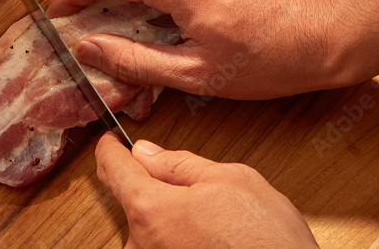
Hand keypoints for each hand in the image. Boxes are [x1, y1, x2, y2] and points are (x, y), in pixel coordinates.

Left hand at [96, 135, 317, 248]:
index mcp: (149, 209)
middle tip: (196, 188)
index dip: (111, 149)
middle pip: (132, 200)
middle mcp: (141, 245)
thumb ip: (180, 164)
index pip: (112, 168)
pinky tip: (212, 238)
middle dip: (155, 187)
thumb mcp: (230, 180)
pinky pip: (162, 247)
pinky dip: (180, 238)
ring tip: (216, 222)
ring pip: (149, 228)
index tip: (112, 141)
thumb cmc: (268, 241)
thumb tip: (146, 153)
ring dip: (171, 218)